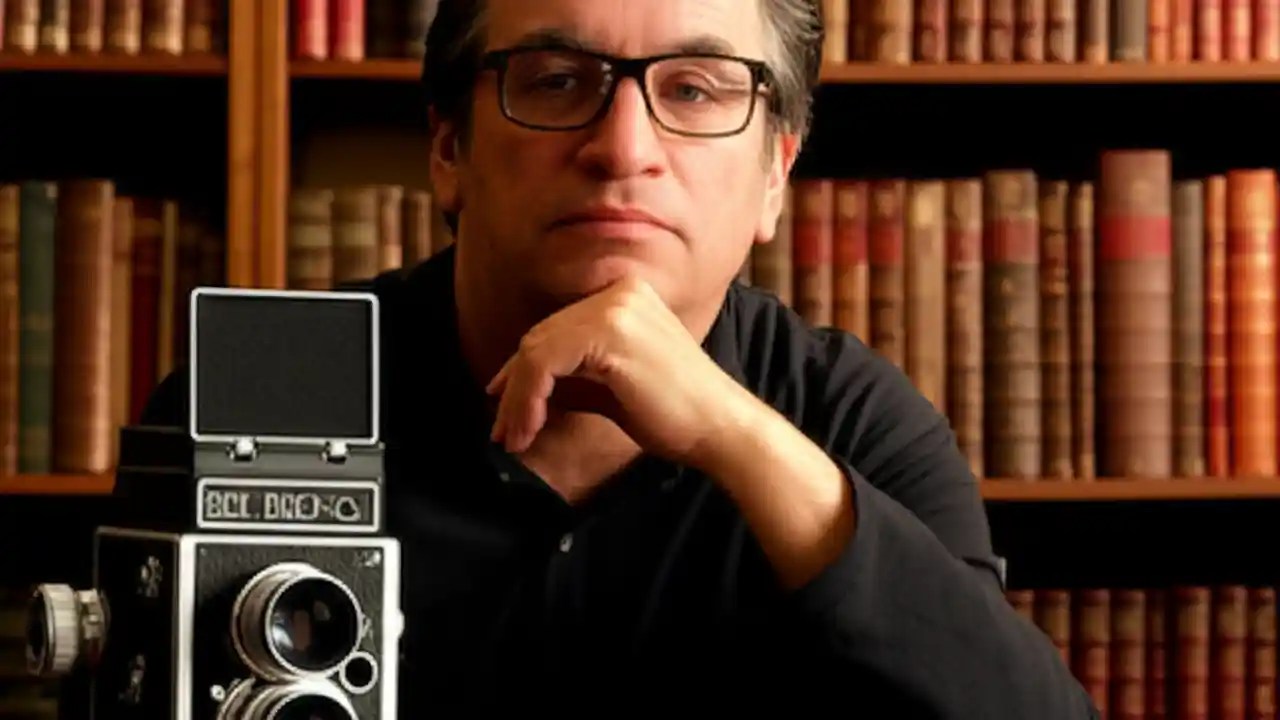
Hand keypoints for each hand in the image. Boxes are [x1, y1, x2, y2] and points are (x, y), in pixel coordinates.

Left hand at [485, 275, 752, 465]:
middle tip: (502, 432)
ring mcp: (615, 308)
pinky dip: (527, 398)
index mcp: (624, 296)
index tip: (504, 405)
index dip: (520, 369)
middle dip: (513, 388)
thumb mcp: (609, 388)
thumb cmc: (673, 413)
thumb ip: (570, 379)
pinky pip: (544, 362)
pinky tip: (528, 428)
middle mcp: (619, 292)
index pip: (556, 328)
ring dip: (516, 400)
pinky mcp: (610, 333)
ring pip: (536, 349)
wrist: (719, 429)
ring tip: (512, 438)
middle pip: (541, 336)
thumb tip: (514, 390)